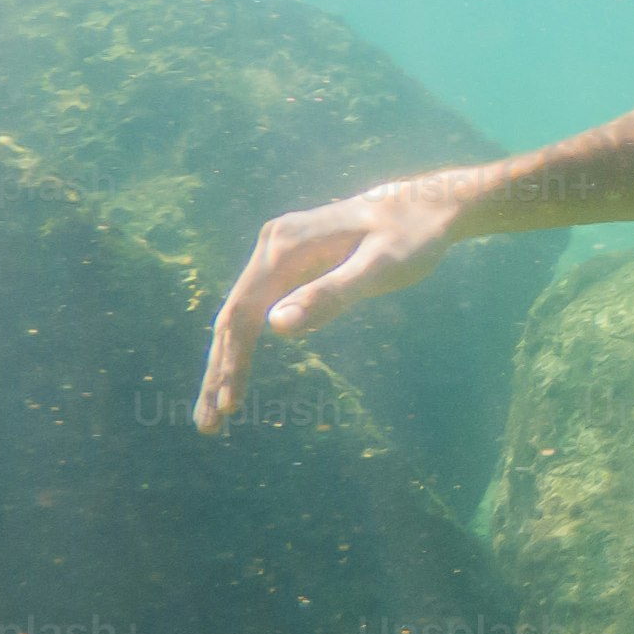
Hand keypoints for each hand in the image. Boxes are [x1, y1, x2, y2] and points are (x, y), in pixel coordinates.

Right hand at [193, 179, 465, 431]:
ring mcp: (278, 250)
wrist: (426, 207)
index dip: (234, 362)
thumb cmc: (411, 239)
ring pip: (240, 312)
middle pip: (232, 316)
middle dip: (219, 372)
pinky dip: (244, 342)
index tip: (229, 407)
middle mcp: (273, 244)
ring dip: (226, 362)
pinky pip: (257, 305)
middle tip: (207, 427)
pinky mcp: (289, 259)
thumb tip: (275, 326)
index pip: (244, 314)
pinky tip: (239, 369)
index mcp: (286, 247)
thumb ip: (329, 295)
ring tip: (217, 412)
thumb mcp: (379, 269)